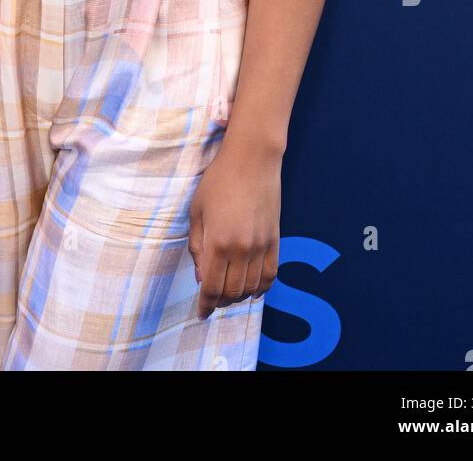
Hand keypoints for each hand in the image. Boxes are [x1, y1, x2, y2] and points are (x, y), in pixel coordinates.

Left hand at [188, 141, 280, 318]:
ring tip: (228, 293)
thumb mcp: (197, 211)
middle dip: (220, 302)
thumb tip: (201, 276)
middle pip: (232, 292)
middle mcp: (241, 249)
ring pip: (251, 288)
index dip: (205, 305)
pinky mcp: (275, 240)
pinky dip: (260, 288)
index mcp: (218, 242)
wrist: (252, 159)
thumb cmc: (218, 180)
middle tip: (212, 300)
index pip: (211, 287)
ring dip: (238, 297)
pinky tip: (251, 288)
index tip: (201, 313)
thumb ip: (197, 246)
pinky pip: (270, 275)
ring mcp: (261, 246)